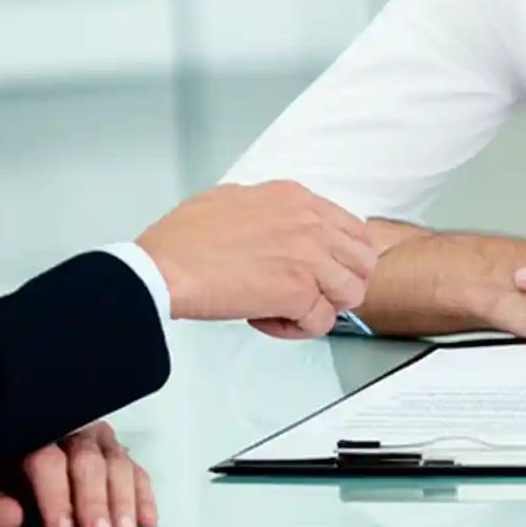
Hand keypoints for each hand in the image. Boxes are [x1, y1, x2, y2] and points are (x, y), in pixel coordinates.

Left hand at [0, 422, 154, 526]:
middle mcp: (67, 430)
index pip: (48, 461)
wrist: (2, 455)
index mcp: (27, 433)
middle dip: (96, 502)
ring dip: (125, 500)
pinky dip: (143, 494)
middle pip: (88, 460)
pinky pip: (135, 469)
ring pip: (117, 463)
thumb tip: (6, 518)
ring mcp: (94, 439)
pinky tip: (144, 518)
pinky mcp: (113, 452)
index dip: (58, 499)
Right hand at [136, 181, 377, 338]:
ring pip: (352, 293)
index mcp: (297, 199)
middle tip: (311, 293)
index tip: (323, 271)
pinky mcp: (299, 291)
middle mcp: (311, 223)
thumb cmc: (184, 238)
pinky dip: (296, 329)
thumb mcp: (232, 197)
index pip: (353, 230)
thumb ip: (266, 206)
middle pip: (364, 261)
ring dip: (323, 307)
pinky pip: (321, 322)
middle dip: (340, 282)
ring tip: (289, 308)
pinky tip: (266, 319)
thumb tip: (274, 219)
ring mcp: (309, 257)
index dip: (341, 257)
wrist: (162, 267)